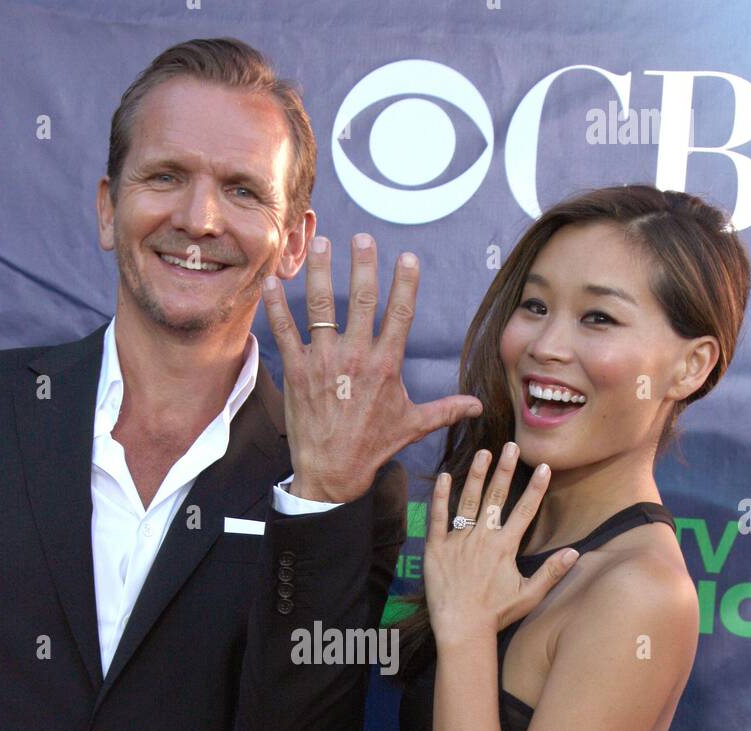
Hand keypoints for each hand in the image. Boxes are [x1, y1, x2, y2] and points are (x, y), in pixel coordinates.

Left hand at [261, 234, 483, 503]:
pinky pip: (285, 331)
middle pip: (361, 301)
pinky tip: (272, 280)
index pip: (400, 315)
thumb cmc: (372, 447)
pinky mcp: (297, 372)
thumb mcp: (412, 425)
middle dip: (363, 266)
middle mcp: (356, 358)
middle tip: (362, 237)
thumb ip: (446, 409)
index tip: (408, 257)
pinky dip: (277, 305)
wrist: (332, 473)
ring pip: (322, 308)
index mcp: (386, 366)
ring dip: (320, 272)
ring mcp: (324, 363)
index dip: (405, 283)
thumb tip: (478, 407)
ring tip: (320, 242)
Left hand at [423, 443, 579, 646]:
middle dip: (505, 469)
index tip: (544, 466)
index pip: (525, 510)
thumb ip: (552, 572)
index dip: (536, 487)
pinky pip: (437, 518)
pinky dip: (440, 496)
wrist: (461, 629)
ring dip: (477, 475)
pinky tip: (444, 476)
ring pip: (468, 501)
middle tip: (511, 446)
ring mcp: (458, 541)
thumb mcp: (529, 595)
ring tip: (484, 452)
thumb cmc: (496, 615)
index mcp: (505, 547)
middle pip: (497, 497)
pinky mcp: (436, 548)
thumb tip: (575, 552)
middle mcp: (483, 538)